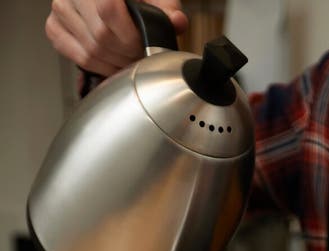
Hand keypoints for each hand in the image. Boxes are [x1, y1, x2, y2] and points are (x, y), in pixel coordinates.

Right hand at [46, 0, 188, 76]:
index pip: (108, 9)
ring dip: (114, 64)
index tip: (142, 45)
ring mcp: (60, 9)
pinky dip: (97, 67)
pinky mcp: (55, 27)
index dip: (129, 35)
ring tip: (127, 59)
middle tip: (138, 56)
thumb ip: (167, 9)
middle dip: (126, 55)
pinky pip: (76, 56)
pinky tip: (111, 63)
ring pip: (89, 51)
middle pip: (101, 36)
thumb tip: (177, 22)